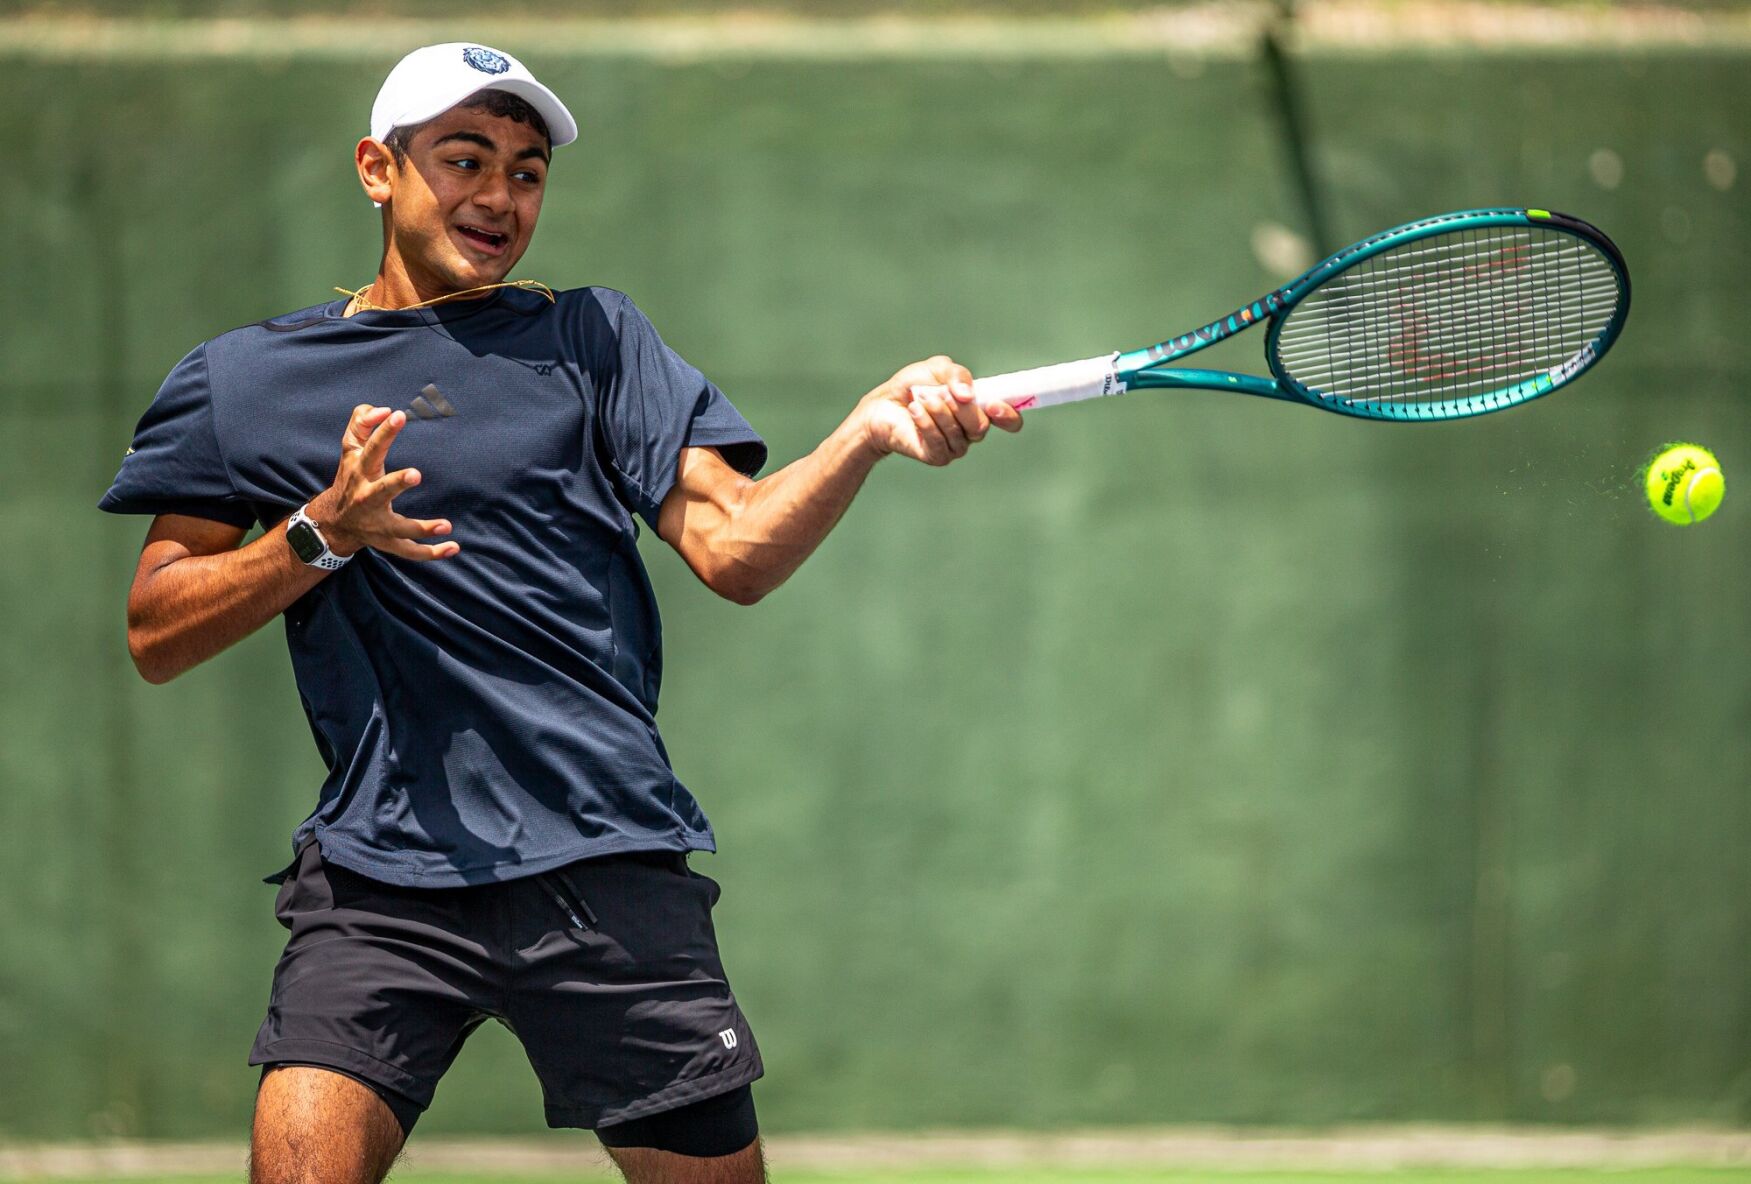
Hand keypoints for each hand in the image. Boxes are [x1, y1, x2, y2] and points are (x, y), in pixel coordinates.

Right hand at [304, 405, 458, 560]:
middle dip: (396, 483)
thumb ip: (361, 422)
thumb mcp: (350, 448)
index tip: (398, 415)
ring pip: (400, 528)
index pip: (372, 448)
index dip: (384, 432)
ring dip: (422, 528)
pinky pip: (410, 552)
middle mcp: (368, 498)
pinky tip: (454, 547)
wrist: (334, 521)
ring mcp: (379, 523)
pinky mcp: (389, 542)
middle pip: (381, 490)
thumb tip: (384, 410)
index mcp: (360, 471)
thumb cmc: (350, 477)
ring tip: (446, 525)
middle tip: (415, 474)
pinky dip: (432, 553)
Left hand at [857, 355, 1022, 465]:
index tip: (991, 404)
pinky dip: (926, 423)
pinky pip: (939, 443)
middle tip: (941, 393)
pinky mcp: (937, 456)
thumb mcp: (938, 369)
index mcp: (978, 409)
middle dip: (961, 408)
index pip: (1009, 420)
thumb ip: (958, 374)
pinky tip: (914, 410)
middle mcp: (970, 431)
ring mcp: (955, 446)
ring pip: (958, 433)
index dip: (1008, 415)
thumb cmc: (912, 386)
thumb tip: (969, 394)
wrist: (882, 405)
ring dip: (939, 412)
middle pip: (981, 427)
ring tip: (921, 398)